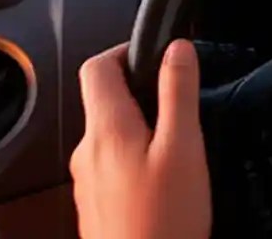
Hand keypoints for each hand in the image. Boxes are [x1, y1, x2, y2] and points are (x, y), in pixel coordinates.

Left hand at [71, 40, 209, 238]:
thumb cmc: (166, 222)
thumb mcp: (184, 147)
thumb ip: (178, 93)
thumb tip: (177, 49)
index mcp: (107, 130)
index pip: (96, 66)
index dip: (125, 51)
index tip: (155, 55)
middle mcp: (87, 152)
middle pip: (104, 101)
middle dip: (141, 93)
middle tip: (180, 103)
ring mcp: (87, 181)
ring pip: (111, 135)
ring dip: (140, 128)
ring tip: (178, 144)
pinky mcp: (96, 205)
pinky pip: (112, 165)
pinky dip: (136, 158)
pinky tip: (165, 180)